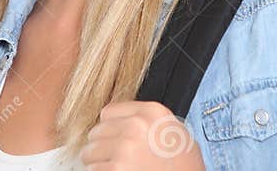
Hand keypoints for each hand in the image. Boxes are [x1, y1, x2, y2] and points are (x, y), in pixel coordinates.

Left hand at [79, 101, 204, 169]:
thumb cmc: (186, 167)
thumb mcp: (176, 133)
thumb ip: (149, 122)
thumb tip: (122, 122)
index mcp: (152, 112)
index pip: (109, 112)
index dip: (111, 128)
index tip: (114, 138)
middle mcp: (137, 126)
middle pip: (97, 131)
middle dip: (103, 146)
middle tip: (115, 158)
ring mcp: (124, 148)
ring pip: (90, 151)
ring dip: (98, 162)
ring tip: (116, 168)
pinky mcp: (115, 169)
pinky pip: (92, 169)